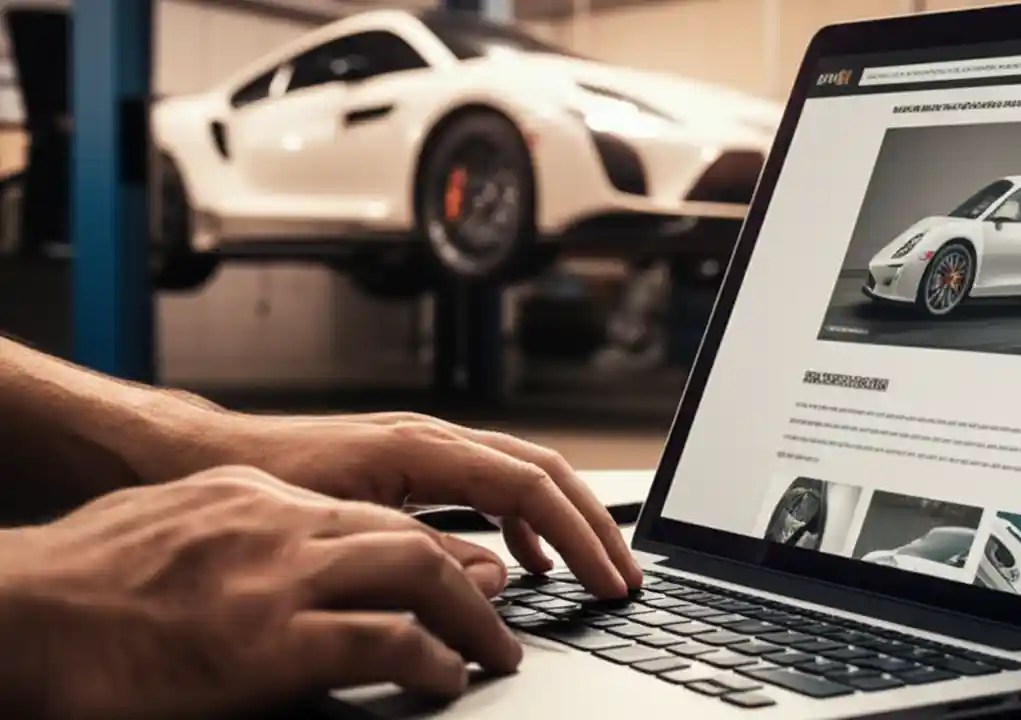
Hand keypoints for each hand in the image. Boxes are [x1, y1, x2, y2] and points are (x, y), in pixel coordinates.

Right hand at [0, 466, 521, 719]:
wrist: (19, 612)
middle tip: (499, 619)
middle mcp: (283, 526)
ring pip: (419, 574)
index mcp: (262, 501)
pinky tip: (444, 680)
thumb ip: (252, 532)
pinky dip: (429, 662)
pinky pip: (384, 643)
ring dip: (470, 620)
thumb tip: (310, 557)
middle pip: (414, 539)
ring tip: (493, 654)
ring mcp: (279, 581)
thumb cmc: (84, 580)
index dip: (435, 550)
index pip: (378, 518)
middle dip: (472, 581)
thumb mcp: (178, 527)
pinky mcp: (269, 644)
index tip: (467, 578)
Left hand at [188, 411, 643, 598]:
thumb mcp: (339, 528)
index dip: (579, 535)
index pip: (530, 485)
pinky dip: (524, 522)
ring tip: (593, 572)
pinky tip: (527, 559)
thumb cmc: (258, 483)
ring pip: (523, 476)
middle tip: (625, 579)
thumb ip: (420, 549)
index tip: (608, 581)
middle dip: (593, 525)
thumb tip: (496, 574)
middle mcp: (434, 440)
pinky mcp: (415, 467)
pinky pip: (492, 488)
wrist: (201, 456)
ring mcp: (426, 449)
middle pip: (543, 473)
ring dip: (566, 522)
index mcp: (423, 449)